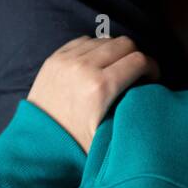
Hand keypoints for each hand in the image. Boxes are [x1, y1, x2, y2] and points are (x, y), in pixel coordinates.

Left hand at [27, 35, 158, 151]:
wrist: (34, 146)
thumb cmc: (74, 147)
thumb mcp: (107, 137)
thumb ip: (129, 113)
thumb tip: (149, 96)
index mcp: (100, 88)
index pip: (139, 60)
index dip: (152, 67)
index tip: (152, 77)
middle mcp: (85, 68)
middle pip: (125, 44)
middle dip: (136, 56)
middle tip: (136, 73)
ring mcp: (67, 60)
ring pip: (105, 40)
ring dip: (115, 52)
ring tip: (115, 69)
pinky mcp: (54, 58)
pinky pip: (84, 40)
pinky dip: (95, 49)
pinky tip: (96, 64)